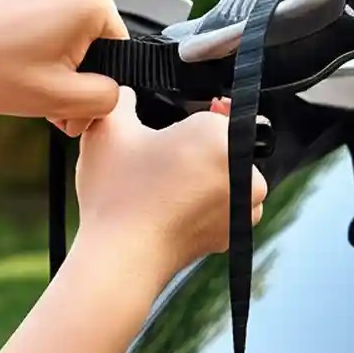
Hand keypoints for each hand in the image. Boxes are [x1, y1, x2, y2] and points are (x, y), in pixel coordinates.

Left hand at [0, 0, 126, 134]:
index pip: (116, 51)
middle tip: (30, 95)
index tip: (59, 111)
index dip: (91, 88)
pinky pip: (30, 4)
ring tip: (5, 71)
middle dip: (67, 68)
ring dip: (44, 50)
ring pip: (60, 19)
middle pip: (89, 32)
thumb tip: (109, 94)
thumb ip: (100, 101)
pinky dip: (19, 29)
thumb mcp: (51, 99)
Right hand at [75, 89, 267, 273]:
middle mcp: (245, 170)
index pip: (221, 113)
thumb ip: (121, 97)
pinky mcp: (238, 232)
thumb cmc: (117, 194)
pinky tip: (179, 207)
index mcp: (221, 137)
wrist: (123, 259)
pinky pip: (231, 206)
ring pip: (232, 175)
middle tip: (167, 158)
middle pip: (230, 144)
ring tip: (170, 185)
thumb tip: (127, 93)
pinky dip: (211, 204)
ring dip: (210, 175)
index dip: (199, 114)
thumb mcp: (108, 128)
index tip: (178, 126)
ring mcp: (246, 205)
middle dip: (204, 147)